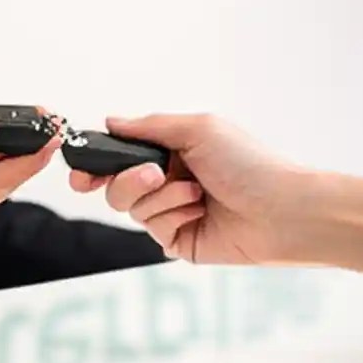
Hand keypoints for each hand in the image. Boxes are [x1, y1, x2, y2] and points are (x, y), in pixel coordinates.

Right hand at [68, 114, 305, 263]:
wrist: (283, 209)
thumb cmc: (249, 162)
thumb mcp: (197, 129)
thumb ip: (149, 126)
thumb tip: (110, 121)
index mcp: (171, 151)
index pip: (120, 156)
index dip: (95, 163)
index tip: (79, 169)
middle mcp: (168, 181)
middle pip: (114, 185)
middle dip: (128, 179)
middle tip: (154, 172)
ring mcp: (173, 212)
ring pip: (130, 207)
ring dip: (161, 195)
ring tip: (196, 191)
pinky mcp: (180, 241)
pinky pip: (153, 229)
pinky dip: (173, 214)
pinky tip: (201, 210)